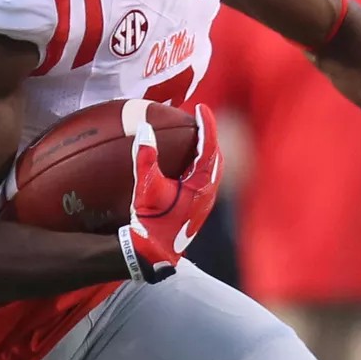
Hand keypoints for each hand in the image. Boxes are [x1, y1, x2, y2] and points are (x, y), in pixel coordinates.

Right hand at [123, 102, 220, 282]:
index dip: (206, 124)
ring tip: (195, 139)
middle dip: (209, 136)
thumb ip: (145, 155)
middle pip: (216, 156)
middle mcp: (209, 192)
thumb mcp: (144, 186)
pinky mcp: (198, 209)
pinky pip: (206, 180)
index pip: (209, 146)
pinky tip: (185, 166)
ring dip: (206, 152)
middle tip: (199, 121)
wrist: (154, 252)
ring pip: (213, 170)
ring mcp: (206, 203)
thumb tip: (144, 127)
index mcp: (201, 184)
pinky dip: (199, 166)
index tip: (200, 107)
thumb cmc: (150, 221)